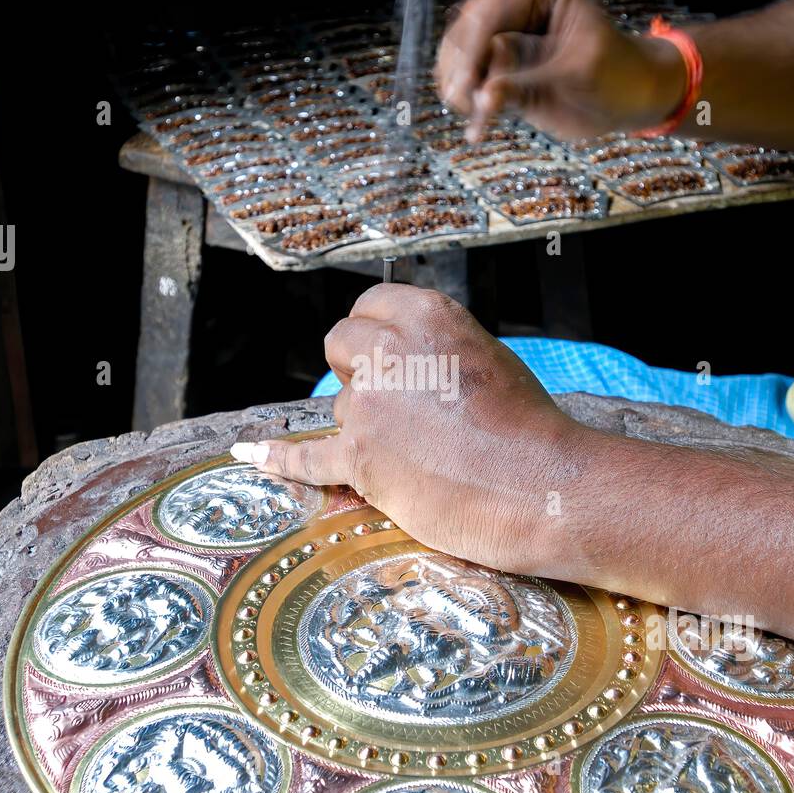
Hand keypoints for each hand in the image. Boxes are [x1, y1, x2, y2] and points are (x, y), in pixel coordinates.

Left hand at [233, 284, 587, 576]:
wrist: (542, 485)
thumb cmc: (527, 426)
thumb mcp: (485, 356)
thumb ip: (433, 347)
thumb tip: (398, 355)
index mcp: (423, 317)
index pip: (368, 306)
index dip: (374, 330)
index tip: (383, 349)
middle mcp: (388, 352)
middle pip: (340, 346)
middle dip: (358, 368)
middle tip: (398, 401)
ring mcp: (368, 408)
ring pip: (340, 407)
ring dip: (365, 425)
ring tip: (422, 452)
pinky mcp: (359, 460)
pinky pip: (305, 457)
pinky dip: (278, 457)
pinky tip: (251, 452)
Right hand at [435, 0, 684, 141]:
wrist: (629, 96)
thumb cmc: (617, 73)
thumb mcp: (579, 72)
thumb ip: (531, 81)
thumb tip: (486, 96)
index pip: (491, 10)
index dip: (472, 46)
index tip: (468, 83)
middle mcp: (513, 2)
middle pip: (465, 29)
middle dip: (460, 67)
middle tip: (463, 102)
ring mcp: (501, 34)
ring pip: (458, 55)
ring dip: (458, 86)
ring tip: (472, 116)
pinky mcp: (497, 67)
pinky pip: (469, 81)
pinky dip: (468, 104)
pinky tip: (477, 129)